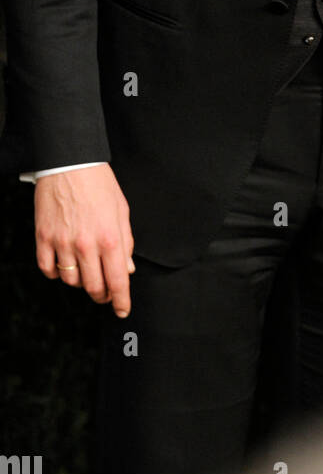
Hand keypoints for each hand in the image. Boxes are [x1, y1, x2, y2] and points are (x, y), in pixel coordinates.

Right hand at [34, 164, 134, 316]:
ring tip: (85, 270)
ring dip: (81, 282)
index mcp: (110, 237)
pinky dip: (56, 273)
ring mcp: (63, 242)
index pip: (117, 280)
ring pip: (71, 281)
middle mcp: (86, 244)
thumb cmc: (99, 184)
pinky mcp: (44, 238)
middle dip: (102, 295)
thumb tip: (127, 268)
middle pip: (94, 287)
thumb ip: (126, 242)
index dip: (121, 301)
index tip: (122, 310)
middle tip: (105, 292)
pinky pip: (48, 270)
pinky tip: (64, 265)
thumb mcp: (122, 210)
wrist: (70, 163)